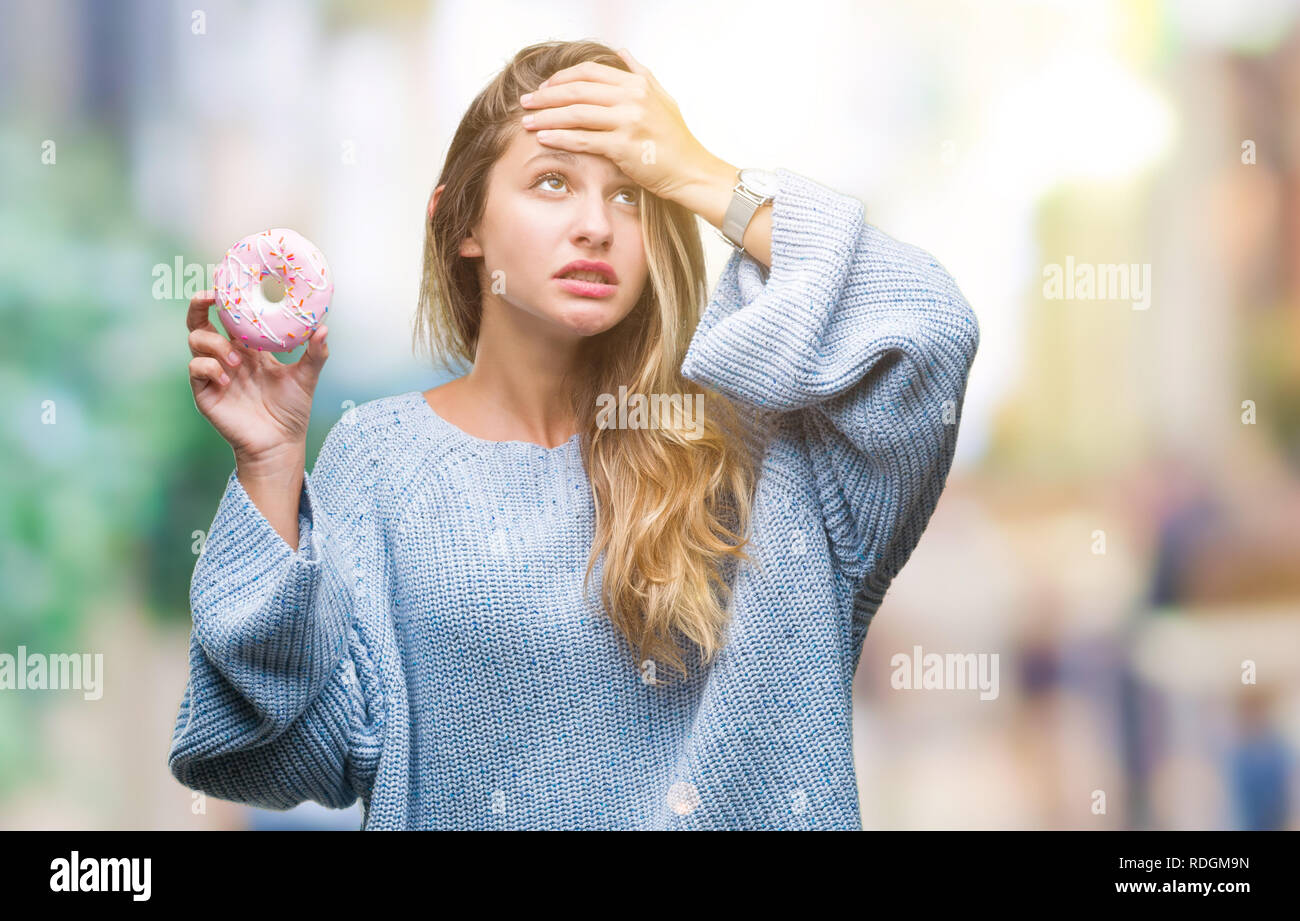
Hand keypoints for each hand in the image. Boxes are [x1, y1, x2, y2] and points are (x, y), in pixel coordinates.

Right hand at [186, 290, 328, 466]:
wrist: (281, 443)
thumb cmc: (292, 410)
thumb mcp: (307, 377)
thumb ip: (315, 353)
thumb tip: (324, 327)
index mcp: (248, 348)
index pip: (228, 316)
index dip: (223, 297)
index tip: (226, 279)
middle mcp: (227, 356)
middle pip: (199, 321)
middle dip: (198, 305)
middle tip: (210, 297)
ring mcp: (214, 373)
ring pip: (195, 340)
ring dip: (214, 343)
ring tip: (237, 361)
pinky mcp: (205, 392)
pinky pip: (195, 369)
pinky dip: (209, 367)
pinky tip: (227, 379)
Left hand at [518, 47, 724, 202]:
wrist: (691, 171)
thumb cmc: (677, 140)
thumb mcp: (662, 97)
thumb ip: (640, 73)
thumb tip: (621, 52)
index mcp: (637, 83)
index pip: (589, 72)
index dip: (562, 78)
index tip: (545, 88)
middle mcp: (631, 98)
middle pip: (576, 90)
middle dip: (546, 96)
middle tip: (526, 102)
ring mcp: (627, 122)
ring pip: (575, 114)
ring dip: (546, 116)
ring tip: (527, 121)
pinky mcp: (623, 147)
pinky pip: (582, 139)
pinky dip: (559, 138)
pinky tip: (544, 138)